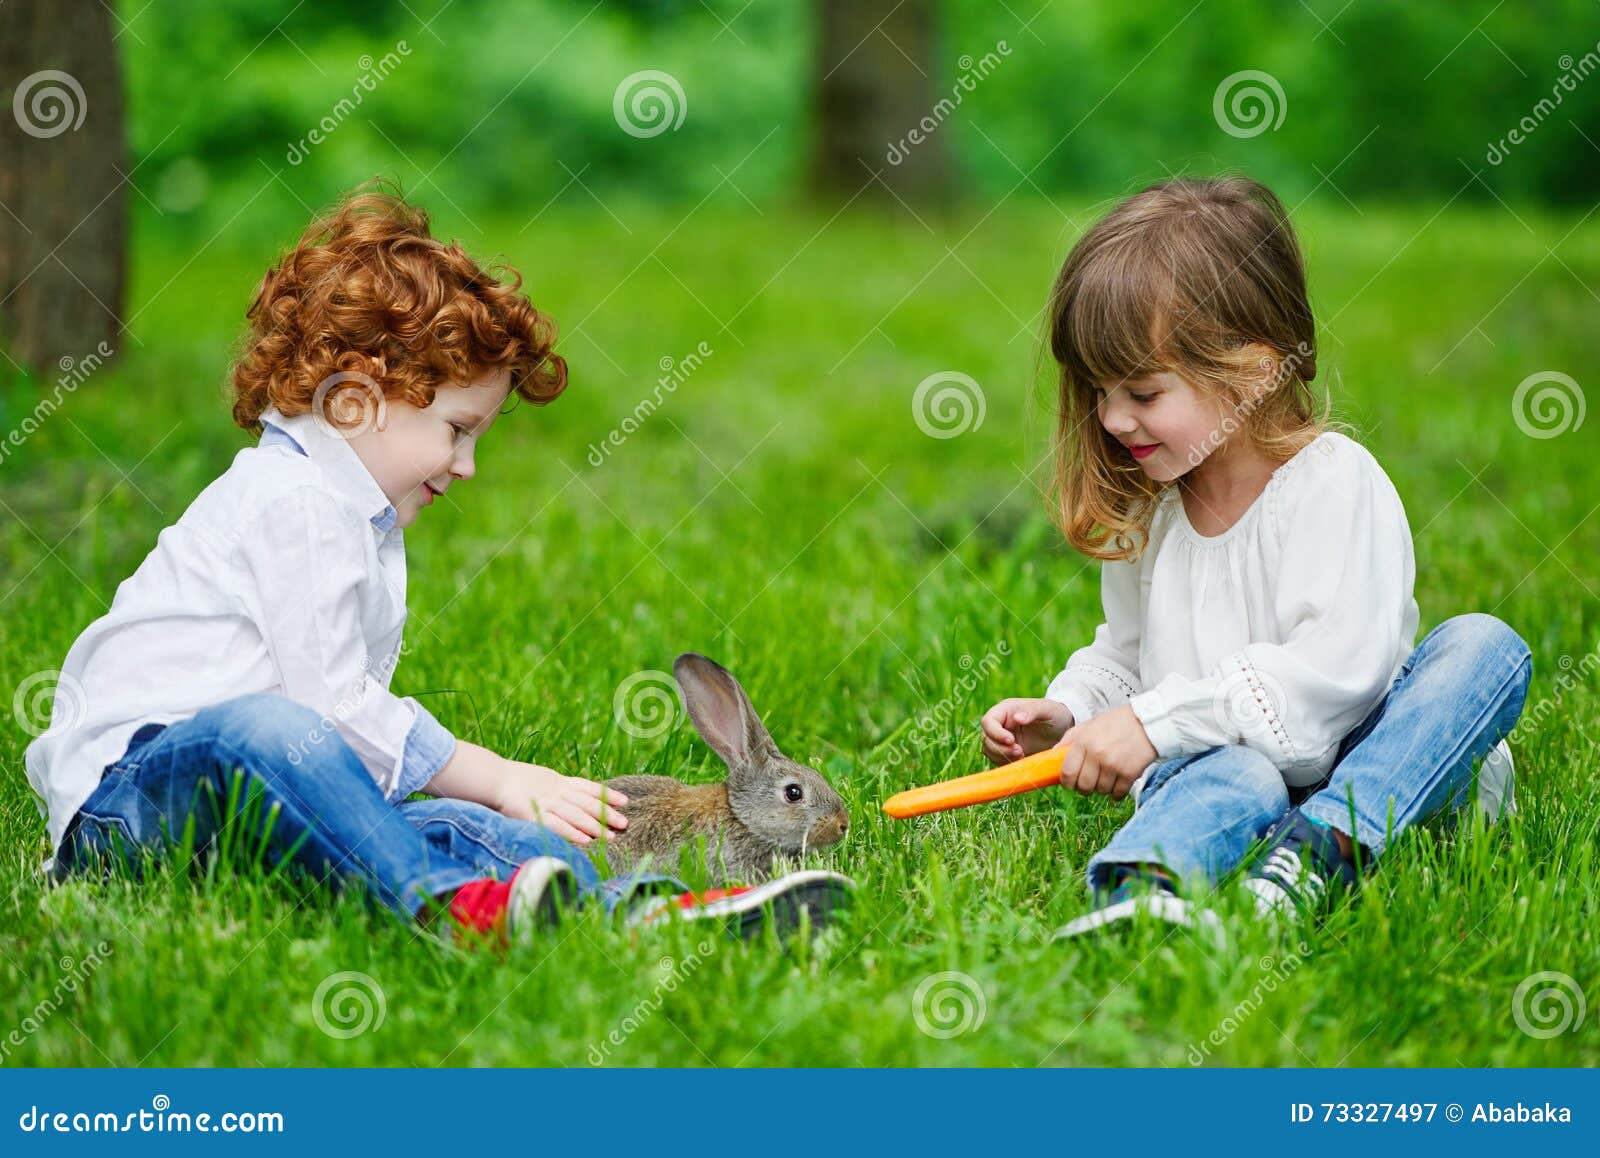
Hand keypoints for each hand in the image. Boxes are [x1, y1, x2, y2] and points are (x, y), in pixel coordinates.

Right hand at [494, 761, 628, 844]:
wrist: (494, 778)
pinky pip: (557, 825)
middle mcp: (557, 791)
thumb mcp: (543, 777)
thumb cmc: (516, 780)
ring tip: (610, 836)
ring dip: (595, 826)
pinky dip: (572, 833)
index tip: (624, 801)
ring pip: (576, 815)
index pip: (589, 787)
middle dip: (607, 814)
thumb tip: (577, 796)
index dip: (607, 794)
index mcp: (559, 781)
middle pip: (587, 803)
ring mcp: (547, 803)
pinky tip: (585, 840)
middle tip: (625, 823)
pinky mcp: (535, 815)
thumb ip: (559, 786)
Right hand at [981, 697, 1073, 764]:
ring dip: (1002, 756)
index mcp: (1005, 711)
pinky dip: (1006, 763)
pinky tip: (1021, 760)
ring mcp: (1002, 739)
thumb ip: (1031, 711)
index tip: (1011, 740)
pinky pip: (998, 760)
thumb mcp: (1046, 709)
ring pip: (989, 751)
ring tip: (1022, 755)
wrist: (1063, 729)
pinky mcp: (1007, 752)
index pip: (988, 721)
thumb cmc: (1055, 714)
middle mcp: (1000, 725)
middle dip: (1000, 748)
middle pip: (986, 738)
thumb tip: (1016, 718)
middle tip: (1020, 751)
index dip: (995, 733)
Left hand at [1055, 705, 1156, 799]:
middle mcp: (1096, 754)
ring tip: (1108, 778)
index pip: (1067, 772)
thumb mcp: (1090, 724)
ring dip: (1103, 789)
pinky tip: (1119, 783)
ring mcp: (1113, 765)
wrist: (1149, 723)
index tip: (1071, 783)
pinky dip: (1117, 793)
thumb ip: (1070, 738)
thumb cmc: (1118, 722)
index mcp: (1084, 741)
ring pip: (1101, 791)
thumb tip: (1053, 754)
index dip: (1067, 783)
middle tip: (1089, 783)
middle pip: (1083, 786)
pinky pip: (1117, 794)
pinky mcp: (1129, 773)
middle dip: (1084, 788)